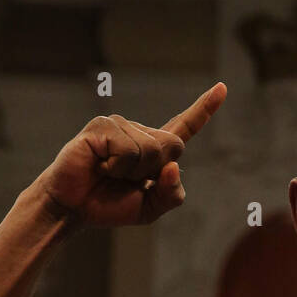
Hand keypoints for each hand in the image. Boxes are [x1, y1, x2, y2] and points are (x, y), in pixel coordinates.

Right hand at [37, 82, 226, 227]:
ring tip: (108, 173)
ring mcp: (120, 125)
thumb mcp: (150, 208)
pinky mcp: (102, 126)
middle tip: (126, 180)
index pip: (184, 126)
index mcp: (154, 151)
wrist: (74, 208)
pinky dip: (116, 166)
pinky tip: (99, 164)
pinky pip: (127, 149)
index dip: (204, 109)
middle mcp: (139, 132)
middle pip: (173, 146)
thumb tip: (174, 167)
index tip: (222, 88)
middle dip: (155, 171)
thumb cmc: (109, 205)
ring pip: (150, 150)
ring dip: (131, 172)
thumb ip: (171, 194)